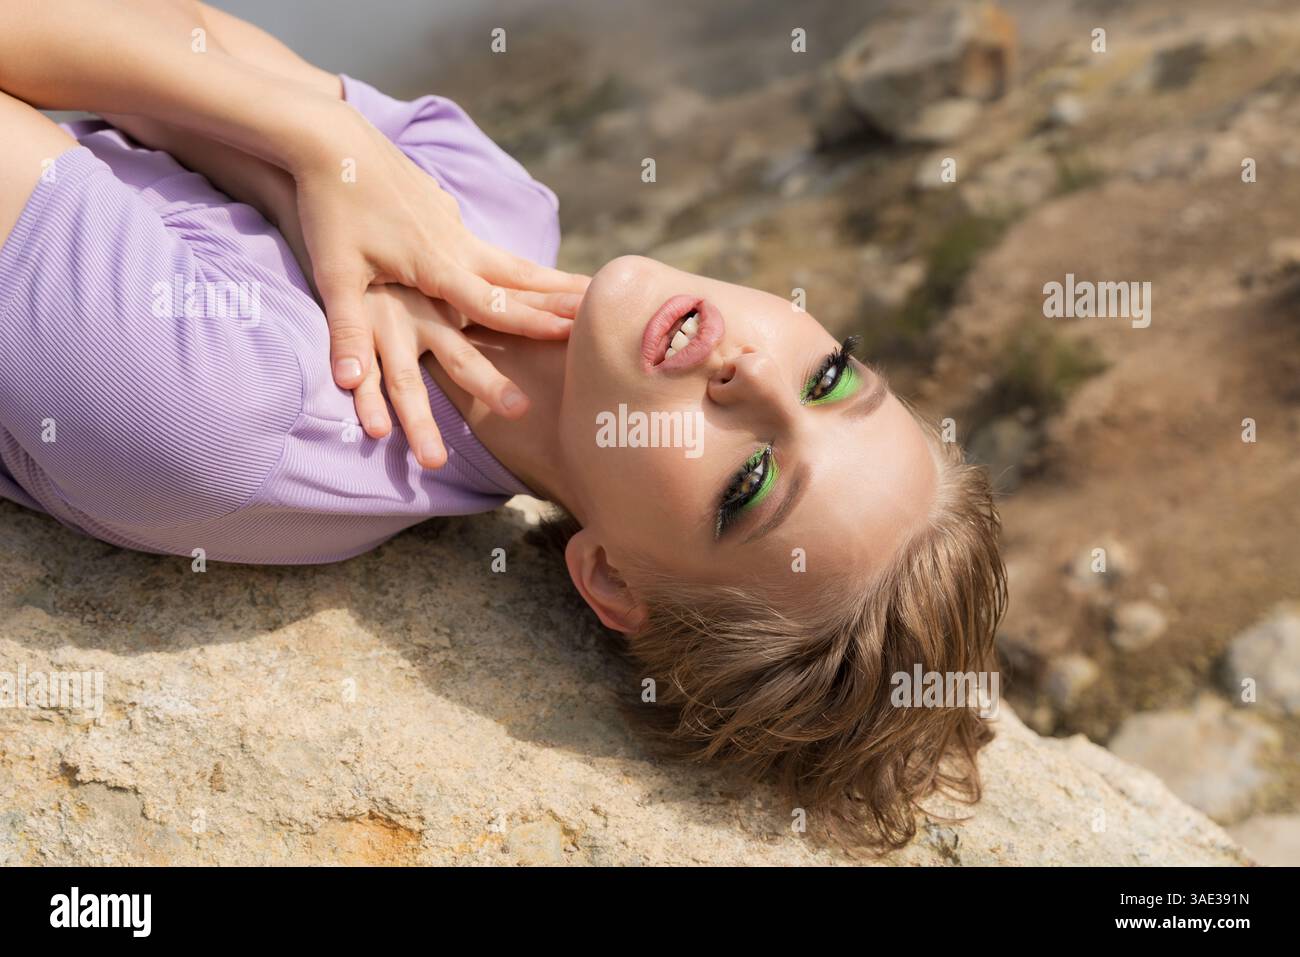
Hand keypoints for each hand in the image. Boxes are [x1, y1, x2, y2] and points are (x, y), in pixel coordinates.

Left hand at [290, 100, 586, 438]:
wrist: (328, 137)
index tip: (574, 332)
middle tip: (602, 304)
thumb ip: (347, 331)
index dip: (533, 321)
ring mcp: (450, 221)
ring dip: (542, 276)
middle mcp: (453, 243)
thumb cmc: (328, 208)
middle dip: (560, 295)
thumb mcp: (333, 275)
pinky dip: (509, 260)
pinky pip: (482, 242)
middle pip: (518, 277)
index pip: (494, 304)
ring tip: (578, 287)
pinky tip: (515, 265)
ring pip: (506, 258)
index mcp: (436, 264)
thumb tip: (349, 384)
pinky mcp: (439, 205)